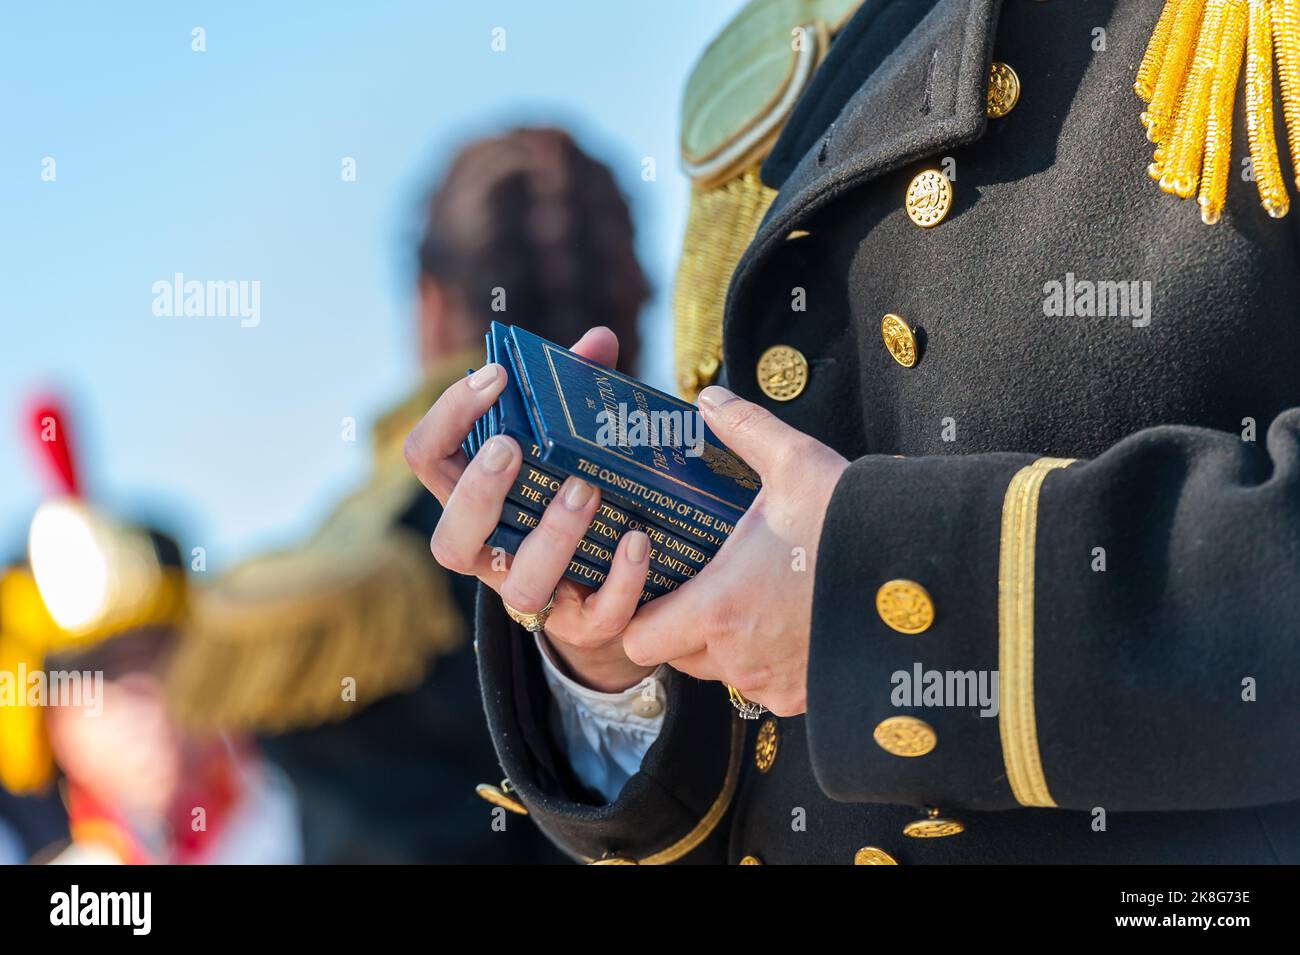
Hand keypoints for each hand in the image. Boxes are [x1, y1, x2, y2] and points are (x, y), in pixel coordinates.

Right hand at [403, 328, 653, 692]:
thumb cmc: (574, 492)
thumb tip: (599, 340)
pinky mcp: (584, 625)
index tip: (494, 374)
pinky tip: (639, 540)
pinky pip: (594, 616)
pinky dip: (619, 581)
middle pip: (450, 540)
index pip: (426, 457)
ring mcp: (532, 594)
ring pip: (518, 586)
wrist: (608, 585)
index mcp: (471, 499)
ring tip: (584, 489)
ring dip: (550, 536)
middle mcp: (488, 553)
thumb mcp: (570, 442)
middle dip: (477, 493)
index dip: (450, 415)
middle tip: (511, 447)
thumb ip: (577, 389)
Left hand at [621, 386, 848, 715]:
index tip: (660, 584)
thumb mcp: (795, 463)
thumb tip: (709, 400)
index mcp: (718, 607)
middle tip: (706, 583)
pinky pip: (764, 686)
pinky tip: (787, 620)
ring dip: (723, 645)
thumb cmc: (853, 521)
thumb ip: (743, 429)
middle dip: (681, 626)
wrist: (928, 573)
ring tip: (750, 599)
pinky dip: (766, 661)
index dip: (641, 613)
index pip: (639, 638)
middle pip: (676, 657)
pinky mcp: (806, 697)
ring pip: (720, 674)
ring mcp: (774, 682)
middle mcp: (739, 657)